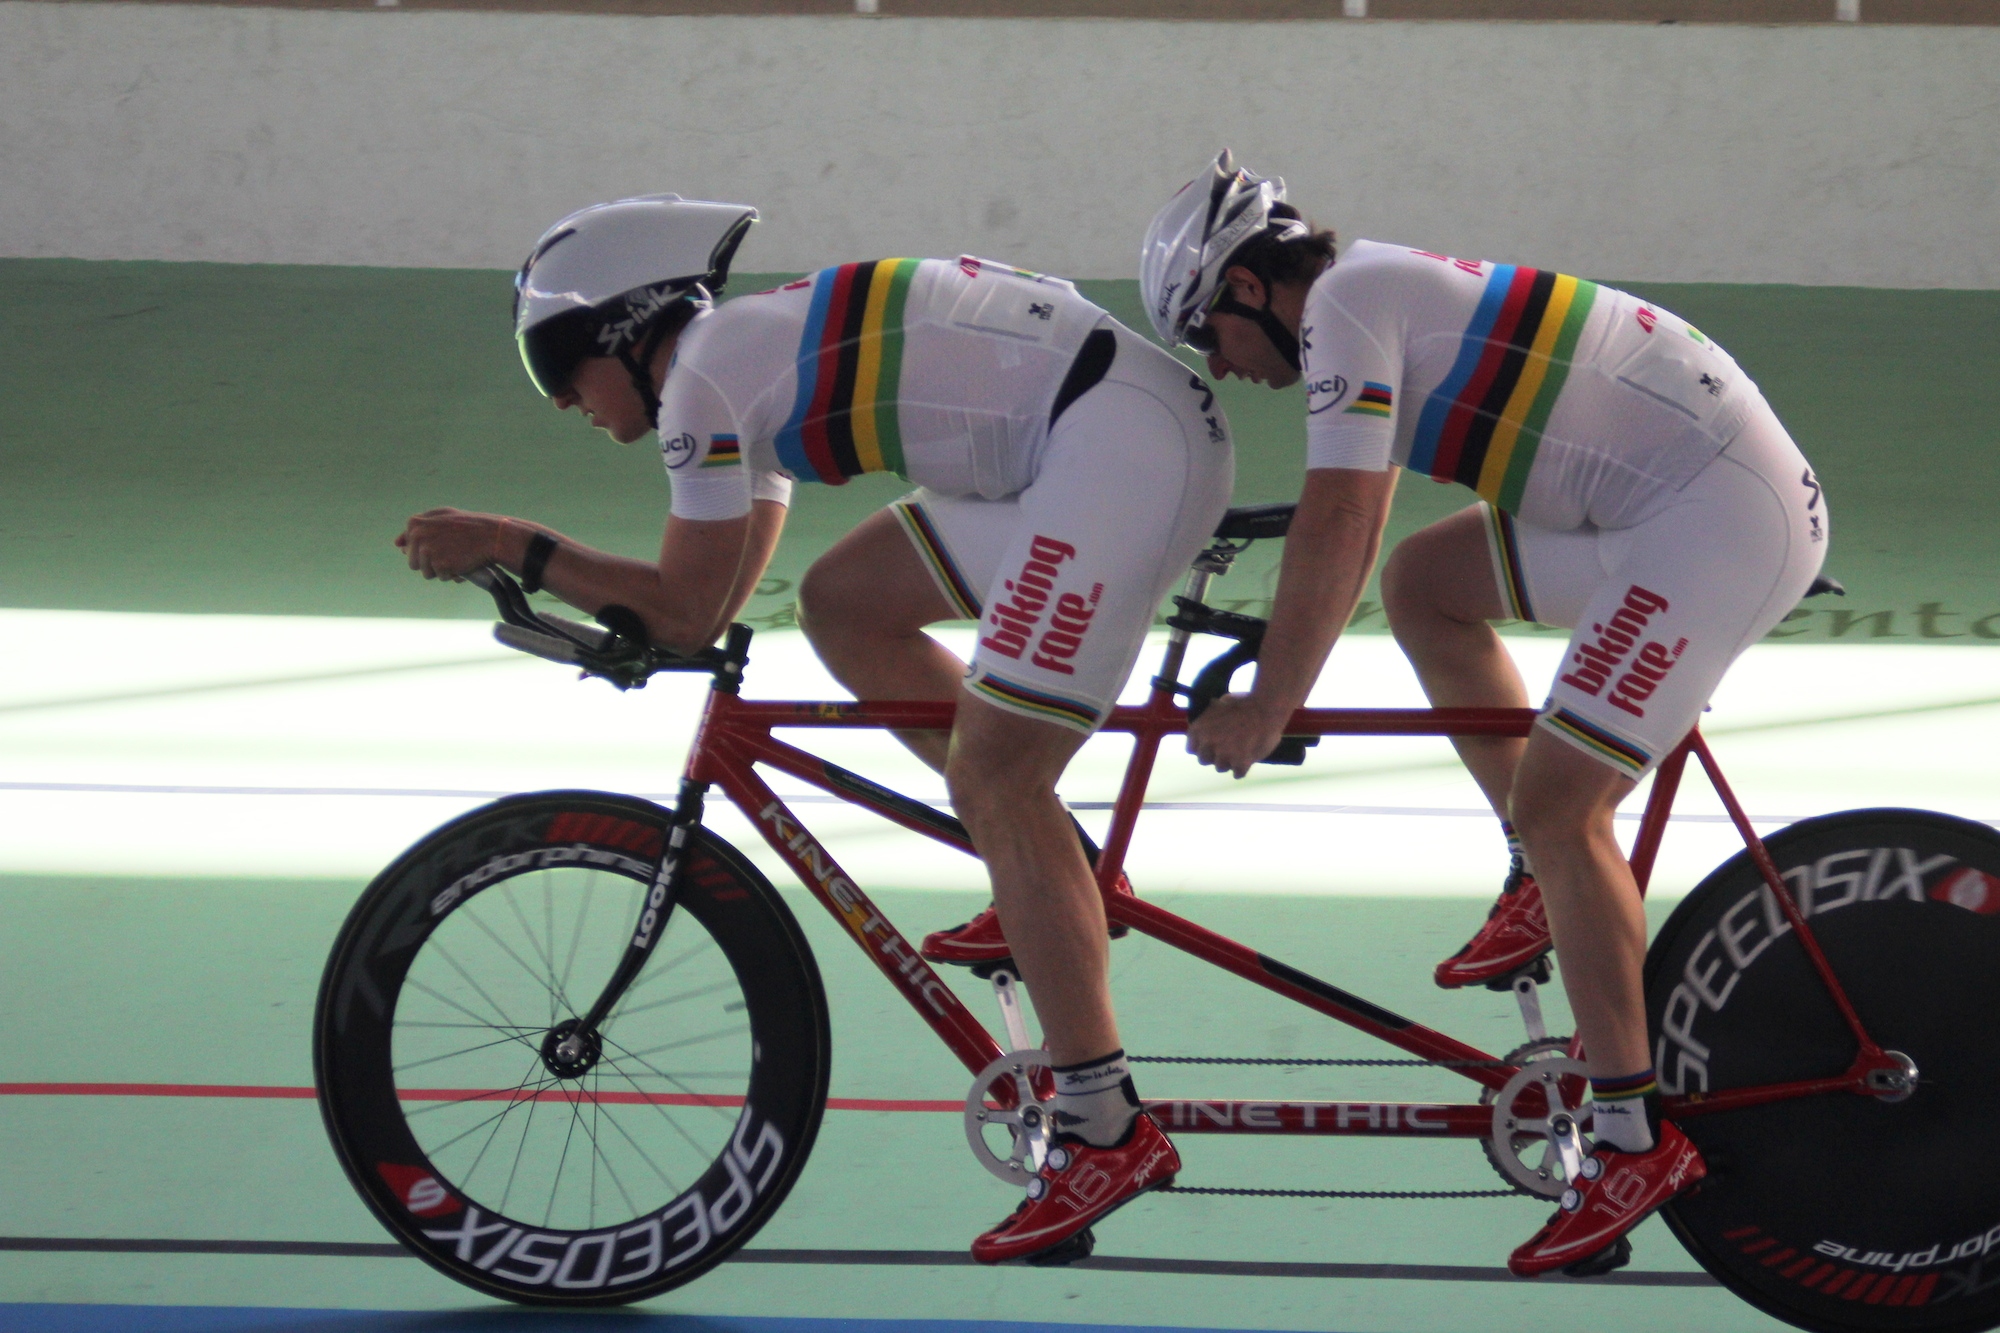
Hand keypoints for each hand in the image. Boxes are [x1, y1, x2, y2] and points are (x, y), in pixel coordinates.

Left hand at [395, 508, 512, 580]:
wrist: (491, 535)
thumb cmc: (467, 526)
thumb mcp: (440, 518)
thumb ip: (417, 528)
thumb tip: (398, 545)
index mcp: (414, 524)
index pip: (408, 548)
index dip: (426, 549)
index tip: (441, 543)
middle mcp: (417, 536)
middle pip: (414, 563)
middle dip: (430, 563)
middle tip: (449, 552)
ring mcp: (428, 551)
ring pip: (426, 573)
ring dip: (441, 570)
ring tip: (456, 557)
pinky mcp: (440, 565)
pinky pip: (441, 577)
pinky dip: (452, 573)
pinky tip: (462, 563)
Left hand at [1186, 693, 1291, 778]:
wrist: (1267, 708)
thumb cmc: (1246, 702)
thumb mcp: (1220, 703)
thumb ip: (1211, 716)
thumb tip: (1209, 718)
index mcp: (1199, 729)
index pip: (1191, 749)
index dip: (1202, 747)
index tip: (1210, 746)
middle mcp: (1208, 744)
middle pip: (1204, 760)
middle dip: (1214, 755)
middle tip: (1226, 749)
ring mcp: (1224, 755)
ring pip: (1221, 768)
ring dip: (1229, 762)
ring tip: (1240, 751)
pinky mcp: (1241, 764)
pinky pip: (1238, 774)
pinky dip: (1243, 769)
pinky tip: (1248, 759)